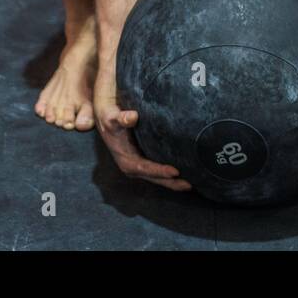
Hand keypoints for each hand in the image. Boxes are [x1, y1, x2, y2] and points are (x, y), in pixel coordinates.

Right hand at [94, 68, 191, 192]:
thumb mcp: (111, 116)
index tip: (175, 171)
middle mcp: (132, 164)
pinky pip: (158, 168)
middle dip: (171, 182)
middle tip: (190, 184)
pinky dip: (170, 173)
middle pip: (154, 177)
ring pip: (158, 175)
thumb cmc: (109, 116)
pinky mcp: (145, 156)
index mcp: (125, 160)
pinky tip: (186, 170)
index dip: (160, 171)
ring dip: (173, 181)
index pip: (145, 168)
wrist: (105, 113)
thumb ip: (121, 118)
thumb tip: (132, 117)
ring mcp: (139, 162)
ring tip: (192, 182)